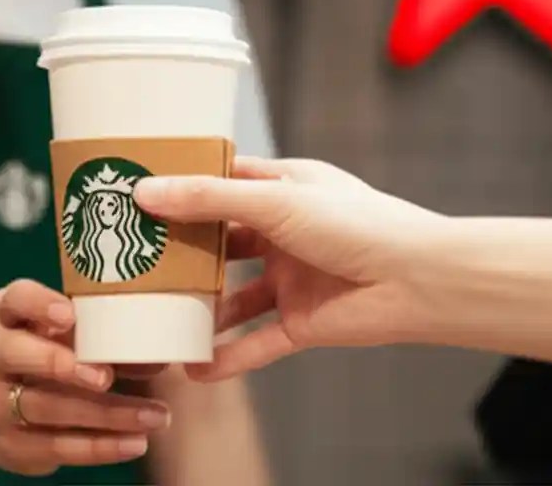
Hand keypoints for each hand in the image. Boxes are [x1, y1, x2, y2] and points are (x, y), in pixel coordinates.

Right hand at [0, 279, 171, 476]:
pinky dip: (101, 446)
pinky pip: (57, 446)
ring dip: (106, 414)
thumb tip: (158, 359)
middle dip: (59, 364)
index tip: (71, 315)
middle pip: (16, 355)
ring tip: (154, 416)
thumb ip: (98, 337)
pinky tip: (135, 442)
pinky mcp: (10, 443)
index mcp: (6, 315)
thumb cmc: (40, 357)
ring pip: (46, 407)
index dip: (40, 305)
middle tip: (106, 376)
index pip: (15, 299)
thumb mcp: (57, 336)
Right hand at [133, 157, 448, 380]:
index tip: (135, 193)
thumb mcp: (275, 201)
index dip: (181, 187)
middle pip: (221, 242)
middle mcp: (284, 232)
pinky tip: (194, 368)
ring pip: (233, 297)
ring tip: (155, 316)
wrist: (419, 281)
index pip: (221, 183)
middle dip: (181, 253)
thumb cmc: (359, 225)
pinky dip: (227, 357)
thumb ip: (210, 200)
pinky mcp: (302, 323)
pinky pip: (256, 343)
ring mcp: (292, 279)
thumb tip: (147, 192)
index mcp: (283, 189)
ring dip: (200, 309)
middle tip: (132, 259)